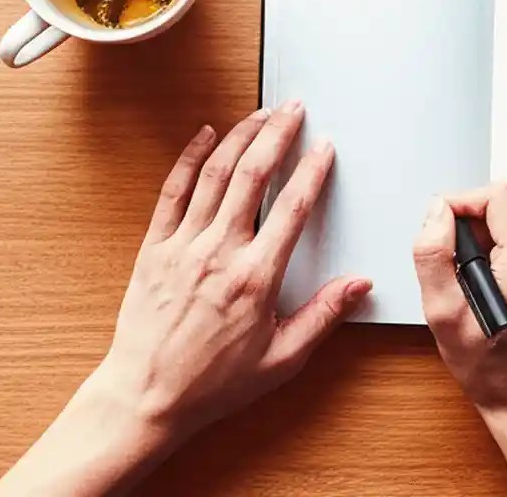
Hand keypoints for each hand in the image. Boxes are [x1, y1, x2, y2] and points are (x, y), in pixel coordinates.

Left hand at [0, 103, 370, 496]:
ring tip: (259, 115)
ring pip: (213, 174)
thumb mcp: (281, 359)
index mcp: (254, 278)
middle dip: (277, 135)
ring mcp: (182, 246)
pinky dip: (189, 158)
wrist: (147, 396)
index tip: (325, 148)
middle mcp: (217, 253)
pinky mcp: (153, 248)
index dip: (311, 172)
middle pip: (252, 176)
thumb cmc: (212, 384)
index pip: (291, 208)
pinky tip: (204, 135)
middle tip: (293, 110)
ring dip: (239, 137)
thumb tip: (359, 285)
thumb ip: (323, 316)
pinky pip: (172, 191)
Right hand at [413, 182, 506, 496]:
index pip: (500, 195)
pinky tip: (496, 287)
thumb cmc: (488, 368)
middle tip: (460, 269)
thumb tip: (437, 212)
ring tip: (478, 283)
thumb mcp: (442, 315)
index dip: (463, 203)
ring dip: (489, 242)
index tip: (444, 230)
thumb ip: (434, 255)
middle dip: (474, 228)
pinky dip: (505, 253)